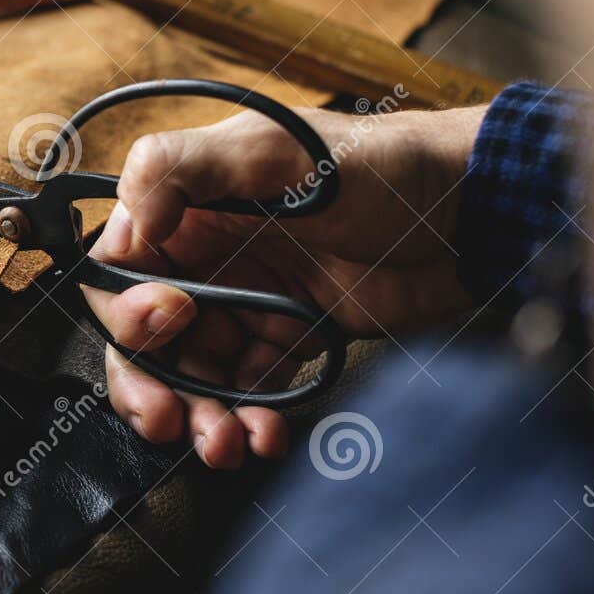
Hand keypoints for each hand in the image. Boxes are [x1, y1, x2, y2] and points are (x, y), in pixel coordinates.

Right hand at [83, 103, 486, 467]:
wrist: (474, 212)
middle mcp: (206, 257)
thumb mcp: (277, 148)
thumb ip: (185, 168)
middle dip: (148, 384)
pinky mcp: (287, 338)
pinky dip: (247, 421)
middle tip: (169, 420)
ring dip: (198, 416)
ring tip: (225, 445)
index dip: (127, 308)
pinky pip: (246, 391)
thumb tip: (127, 225)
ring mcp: (246, 301)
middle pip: (143, 337)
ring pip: (191, 374)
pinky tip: (265, 436)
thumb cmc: (381, 164)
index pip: (119, 270)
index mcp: (186, 208)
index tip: (170, 321)